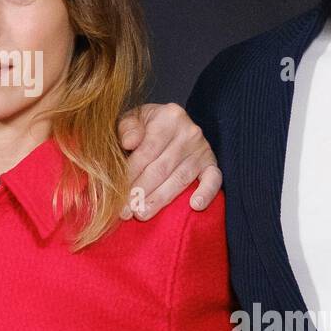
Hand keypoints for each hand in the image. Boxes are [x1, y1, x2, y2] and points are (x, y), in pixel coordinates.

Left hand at [118, 102, 220, 219]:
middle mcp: (189, 131)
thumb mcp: (133, 118)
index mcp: (168, 117)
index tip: (116, 193)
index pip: (146, 152)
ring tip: (142, 214)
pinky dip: (206, 193)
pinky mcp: (211, 163)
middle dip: (141, 191)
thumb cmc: (146, 125)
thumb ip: (127, 128)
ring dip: (160, 199)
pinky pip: (214, 179)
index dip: (130, 175)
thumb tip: (129, 142)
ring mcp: (202, 148)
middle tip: (125, 211)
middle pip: (161, 168)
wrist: (170, 122)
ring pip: (180, 179)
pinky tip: (195, 206)